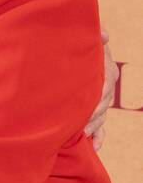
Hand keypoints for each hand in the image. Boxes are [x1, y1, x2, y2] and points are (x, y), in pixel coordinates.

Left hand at [85, 28, 116, 151]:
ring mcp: (101, 100)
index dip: (102, 93)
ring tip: (85, 135)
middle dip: (95, 114)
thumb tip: (104, 35)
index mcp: (106, 69)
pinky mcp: (94, 111)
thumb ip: (96, 37)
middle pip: (105, 102)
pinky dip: (99, 137)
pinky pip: (100, 126)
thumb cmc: (78, 44)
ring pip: (102, 115)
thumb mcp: (86, 39)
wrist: (73, 52)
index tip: (93, 103)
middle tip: (83, 124)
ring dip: (95, 126)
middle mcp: (106, 86)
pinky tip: (95, 148)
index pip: (108, 82)